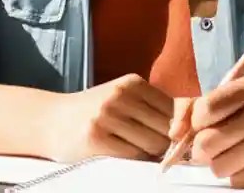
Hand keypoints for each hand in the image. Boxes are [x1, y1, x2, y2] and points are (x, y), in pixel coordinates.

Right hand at [38, 74, 173, 162]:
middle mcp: (120, 95)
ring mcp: (107, 116)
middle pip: (167, 129)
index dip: (178, 128)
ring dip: (149, 154)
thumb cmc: (94, 112)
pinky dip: (132, 160)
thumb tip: (193, 123)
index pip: (175, 109)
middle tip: (148, 147)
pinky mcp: (96, 138)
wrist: (50, 120)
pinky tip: (118, 153)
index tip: (171, 138)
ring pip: (153, 145)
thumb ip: (154, 107)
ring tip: (131, 148)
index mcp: (132, 82)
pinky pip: (133, 156)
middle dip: (165, 143)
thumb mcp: (123, 97)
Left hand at [186, 74, 243, 187]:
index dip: (196, 123)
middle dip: (202, 150)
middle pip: (208, 142)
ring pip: (220, 165)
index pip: (206, 107)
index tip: (200, 127)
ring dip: (220, 164)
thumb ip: (213, 104)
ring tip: (233, 156)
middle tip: (208, 149)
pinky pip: (239, 180)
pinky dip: (237, 176)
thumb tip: (176, 130)